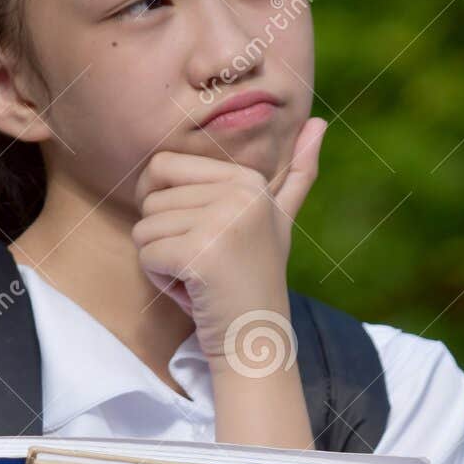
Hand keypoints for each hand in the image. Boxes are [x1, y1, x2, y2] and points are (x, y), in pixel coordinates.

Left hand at [131, 116, 328, 362]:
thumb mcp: (278, 222)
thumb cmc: (254, 282)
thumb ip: (296, 175)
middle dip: (165, 240)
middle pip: (150, 198)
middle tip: (204, 265)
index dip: (171, 212)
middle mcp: (240, 192)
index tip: (207, 240)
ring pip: (144, 228)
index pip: (163, 168)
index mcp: (248, 178)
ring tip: (202, 279)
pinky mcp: (202, 252)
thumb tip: (318, 122)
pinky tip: (195, 293)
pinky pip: (147, 255)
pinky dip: (161, 282)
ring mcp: (223, 221)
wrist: (256, 341)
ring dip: (162, 263)